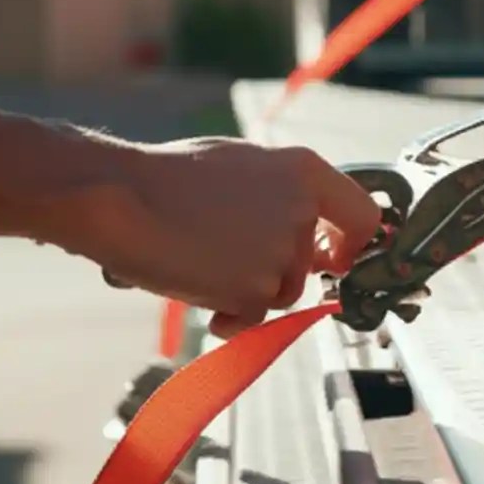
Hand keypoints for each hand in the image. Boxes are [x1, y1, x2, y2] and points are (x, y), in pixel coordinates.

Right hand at [56, 138, 379, 338]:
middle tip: (231, 256)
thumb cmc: (170, 178)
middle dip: (277, 271)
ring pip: (281, 292)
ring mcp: (281, 252)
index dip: (354, 242)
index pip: (364, 215)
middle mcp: (301, 211)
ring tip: (201, 260)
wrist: (120, 199)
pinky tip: (193, 286)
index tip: (336, 257)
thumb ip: (284, 194)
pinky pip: (252, 317)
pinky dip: (228, 314)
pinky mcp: (255, 289)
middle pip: (309, 264)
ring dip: (248, 289)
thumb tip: (312, 228)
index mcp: (305, 171)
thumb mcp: (242, 166)